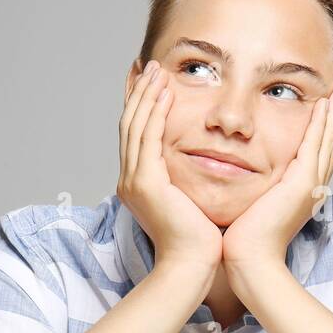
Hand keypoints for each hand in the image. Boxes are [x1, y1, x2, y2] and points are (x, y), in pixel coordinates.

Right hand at [118, 60, 222, 277]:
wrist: (192, 266)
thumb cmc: (198, 240)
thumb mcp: (190, 201)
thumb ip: (187, 180)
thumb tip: (203, 165)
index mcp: (139, 183)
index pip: (136, 134)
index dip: (140, 105)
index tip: (148, 82)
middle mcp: (130, 179)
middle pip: (129, 124)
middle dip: (138, 92)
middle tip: (148, 66)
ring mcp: (134, 180)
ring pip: (135, 126)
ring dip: (146, 95)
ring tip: (157, 71)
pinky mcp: (146, 183)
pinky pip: (148, 139)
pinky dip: (155, 113)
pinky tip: (165, 94)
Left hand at [221, 85, 332, 275]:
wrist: (250, 260)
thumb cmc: (245, 241)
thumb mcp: (253, 208)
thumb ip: (254, 192)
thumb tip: (241, 181)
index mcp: (302, 194)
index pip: (317, 156)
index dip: (324, 133)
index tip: (326, 112)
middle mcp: (313, 188)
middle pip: (330, 146)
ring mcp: (312, 184)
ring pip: (328, 141)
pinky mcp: (304, 181)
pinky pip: (316, 143)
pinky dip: (323, 122)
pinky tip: (326, 104)